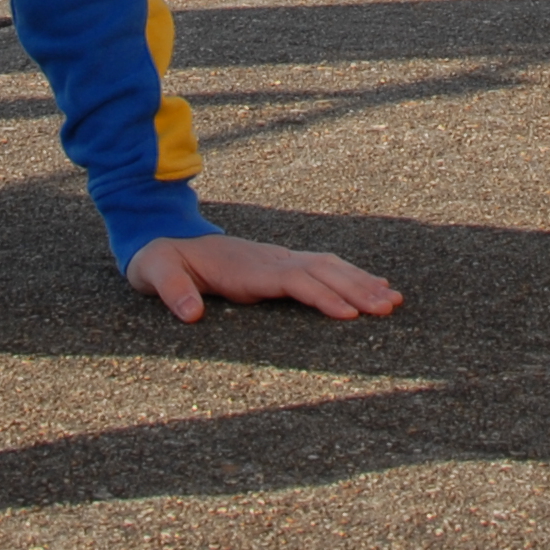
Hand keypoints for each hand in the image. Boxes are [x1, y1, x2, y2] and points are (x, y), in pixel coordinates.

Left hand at [127, 231, 402, 322]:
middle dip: (357, 288)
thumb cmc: (160, 261)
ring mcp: (277, 259)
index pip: (293, 280)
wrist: (163, 235)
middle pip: (322, 271)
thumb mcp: (156, 274)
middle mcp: (269, 259)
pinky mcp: (279, 265)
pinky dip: (350, 277)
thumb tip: (191, 313)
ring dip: (361, 282)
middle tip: (389, 306)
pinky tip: (372, 287)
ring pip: (329, 267)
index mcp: (246, 267)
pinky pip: (322, 269)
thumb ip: (172, 291)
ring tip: (393, 299)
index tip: (350, 314)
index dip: (321, 296)